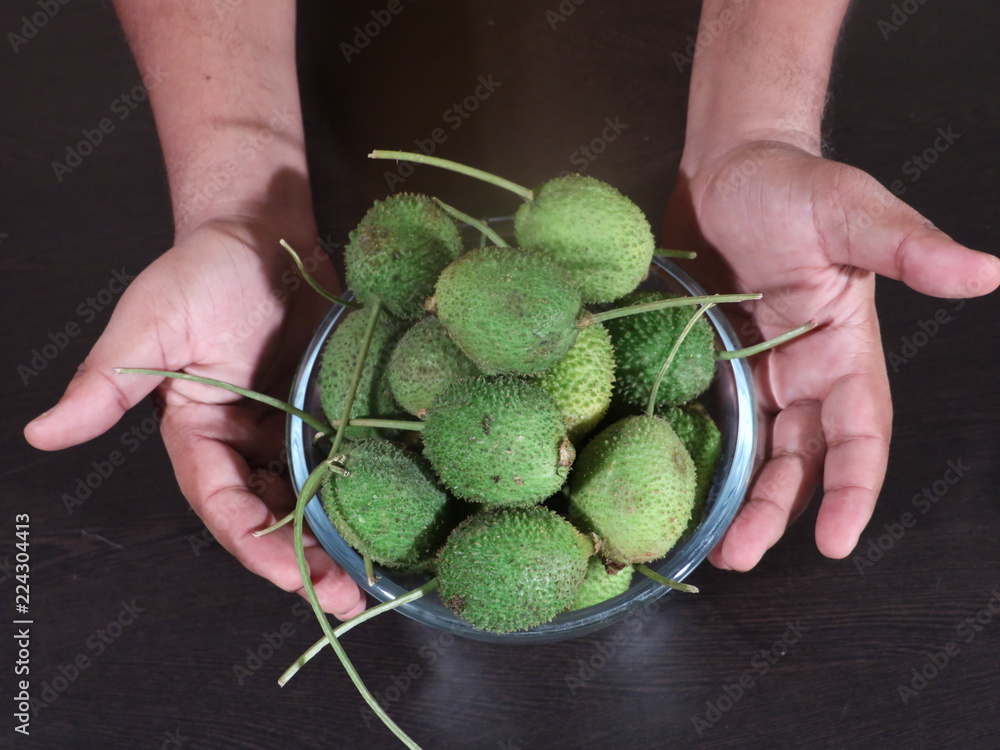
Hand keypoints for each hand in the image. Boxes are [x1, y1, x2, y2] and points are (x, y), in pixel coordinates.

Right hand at [24, 215, 365, 618]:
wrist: (263, 230)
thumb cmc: (201, 271)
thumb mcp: (150, 323)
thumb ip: (106, 382)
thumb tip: (43, 434)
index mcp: (198, 436)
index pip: (224, 505)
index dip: (255, 544)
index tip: (293, 575)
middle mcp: (246, 443)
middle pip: (274, 516)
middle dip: (305, 561)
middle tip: (348, 598)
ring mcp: (292, 429)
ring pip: (313, 497)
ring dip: (339, 540)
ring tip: (376, 578)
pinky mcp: (330, 409)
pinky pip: (348, 458)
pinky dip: (366, 491)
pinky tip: (395, 517)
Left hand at [665, 140, 999, 570]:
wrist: (729, 165)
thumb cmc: (793, 183)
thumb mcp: (851, 212)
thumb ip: (910, 248)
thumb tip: (988, 272)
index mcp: (846, 352)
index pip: (860, 436)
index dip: (852, 490)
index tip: (835, 542)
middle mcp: (805, 375)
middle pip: (801, 461)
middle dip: (777, 512)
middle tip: (739, 554)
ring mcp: (758, 374)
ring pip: (757, 454)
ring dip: (740, 501)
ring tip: (710, 544)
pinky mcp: (715, 365)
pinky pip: (715, 423)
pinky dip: (704, 458)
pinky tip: (681, 485)